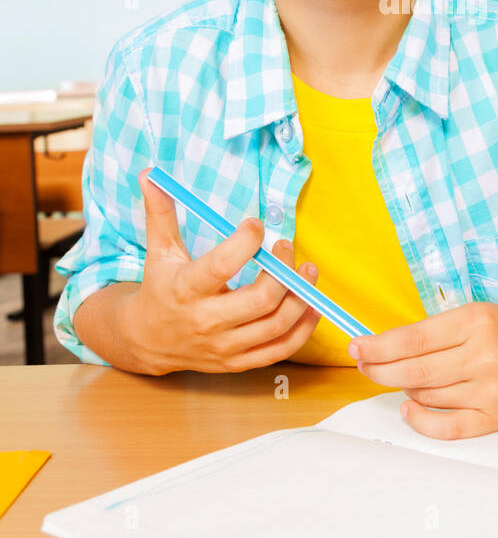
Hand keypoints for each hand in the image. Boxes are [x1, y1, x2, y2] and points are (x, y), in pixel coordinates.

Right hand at [129, 168, 320, 373]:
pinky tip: (311, 304)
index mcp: (185, 291)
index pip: (222, 266)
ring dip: (300, 297)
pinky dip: (303, 328)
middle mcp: (206, 322)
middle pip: (259, 300)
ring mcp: (224, 347)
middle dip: (283, 271)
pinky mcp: (237, 363)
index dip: (246, 242)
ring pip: (275, 326)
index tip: (257, 224)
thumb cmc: (160, 288)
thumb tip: (151, 174)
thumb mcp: (159, 250)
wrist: (146, 341)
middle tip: (287, 247)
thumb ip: (160, 212)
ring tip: (307, 270)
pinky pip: (280, 350)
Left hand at [347, 302, 497, 439]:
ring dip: (408, 388)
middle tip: (363, 366)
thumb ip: (432, 332)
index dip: (379, 346)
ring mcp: (492, 388)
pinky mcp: (497, 417)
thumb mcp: (472, 316)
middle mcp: (485, 354)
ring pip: (427, 396)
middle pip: (415, 370)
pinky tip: (409, 409)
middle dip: (380, 370)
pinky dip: (422, 421)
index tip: (356, 347)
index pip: (413, 338)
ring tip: (411, 378)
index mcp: (475, 321)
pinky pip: (449, 428)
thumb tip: (380, 351)